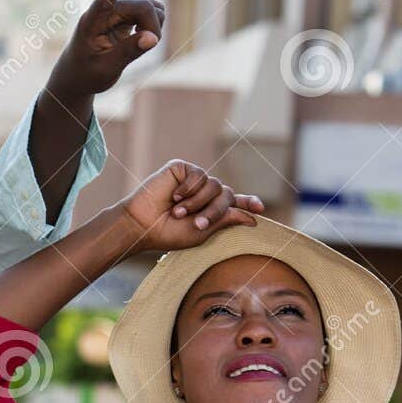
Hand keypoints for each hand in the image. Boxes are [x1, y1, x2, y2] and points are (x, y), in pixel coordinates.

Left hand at [47, 0, 164, 100]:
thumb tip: (153, 38)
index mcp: (91, 22)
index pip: (104, 0)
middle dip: (152, 27)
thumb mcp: (106, 69)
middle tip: (146, 48)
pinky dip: (153, 26)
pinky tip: (140, 38)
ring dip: (154, 26)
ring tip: (138, 46)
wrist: (78, 74)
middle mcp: (106, 8)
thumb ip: (128, 52)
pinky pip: (153, 12)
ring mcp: (119, 6)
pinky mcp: (128, 10)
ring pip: (152, 7)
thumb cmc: (87, 74)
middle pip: (143, 6)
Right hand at [117, 160, 263, 253]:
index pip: (233, 203)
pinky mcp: (183, 169)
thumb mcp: (201, 232)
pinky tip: (174, 195)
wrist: (142, 223)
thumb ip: (226, 220)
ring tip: (178, 212)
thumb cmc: (168, 233)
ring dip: (198, 202)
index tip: (259, 208)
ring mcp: (194, 180)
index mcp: (209, 209)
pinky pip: (200, 175)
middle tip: (198, 223)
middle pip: (227, 195)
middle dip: (215, 210)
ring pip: (215, 185)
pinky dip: (189, 189)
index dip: (247, 203)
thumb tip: (252, 216)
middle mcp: (204, 193)